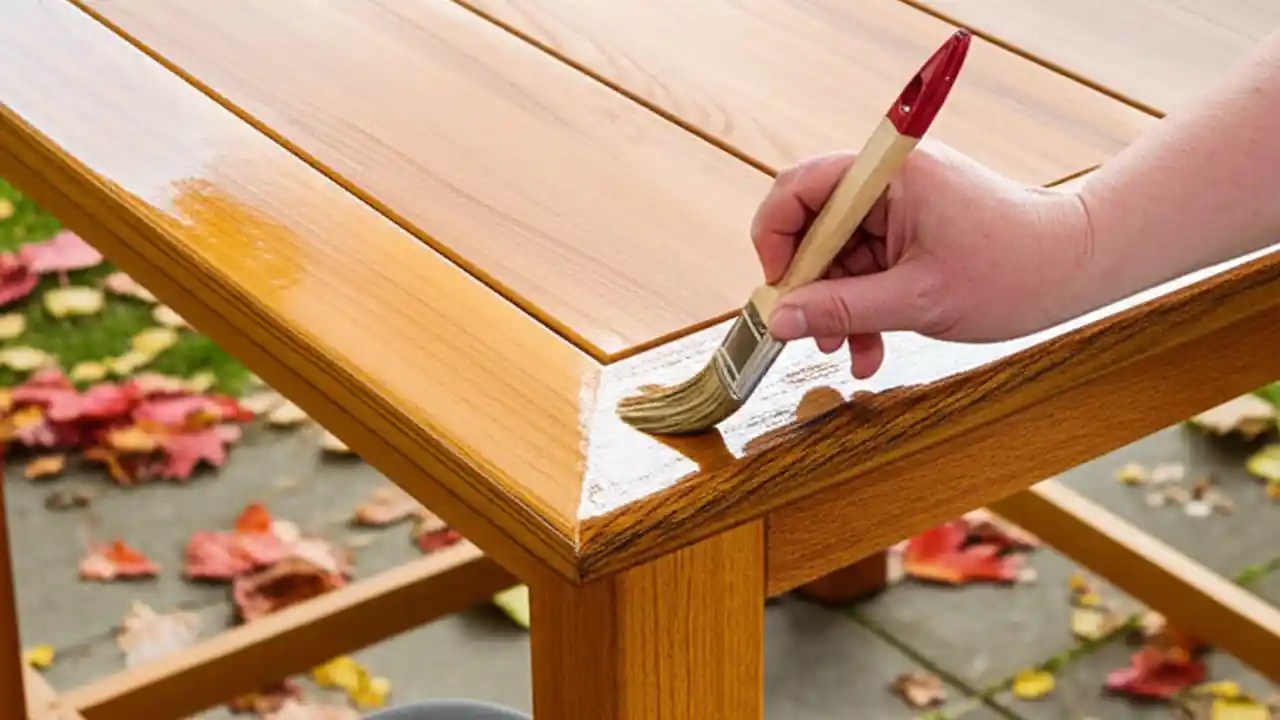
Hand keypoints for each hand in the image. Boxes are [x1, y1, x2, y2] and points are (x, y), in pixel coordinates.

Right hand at [751, 141, 1093, 378]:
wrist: (1080, 268)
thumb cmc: (1013, 272)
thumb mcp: (917, 300)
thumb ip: (841, 310)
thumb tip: (777, 320)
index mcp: (890, 174)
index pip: (800, 187)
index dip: (776, 238)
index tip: (781, 290)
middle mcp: (890, 181)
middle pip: (816, 228)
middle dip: (811, 287)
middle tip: (814, 336)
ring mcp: (902, 207)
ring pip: (841, 256)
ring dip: (840, 308)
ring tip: (850, 353)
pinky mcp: (914, 231)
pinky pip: (870, 267)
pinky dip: (866, 306)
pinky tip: (872, 347)